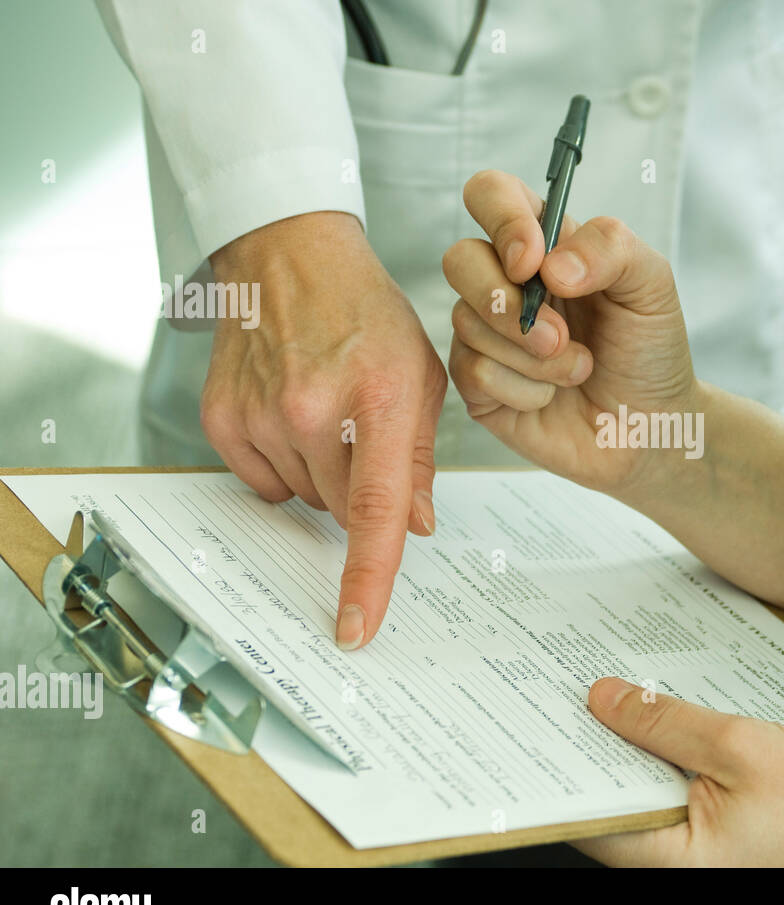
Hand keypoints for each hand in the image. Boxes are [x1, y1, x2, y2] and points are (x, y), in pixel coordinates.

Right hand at [201, 211, 446, 649]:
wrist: (290, 257)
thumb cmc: (366, 314)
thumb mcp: (421, 376)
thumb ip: (420, 459)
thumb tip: (416, 528)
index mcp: (378, 398)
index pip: (375, 510)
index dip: (368, 578)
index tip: (355, 627)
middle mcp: (313, 410)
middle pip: (343, 511)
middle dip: (361, 488)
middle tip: (362, 429)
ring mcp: (261, 414)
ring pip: (305, 498)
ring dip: (321, 473)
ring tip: (325, 408)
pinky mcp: (222, 418)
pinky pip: (263, 481)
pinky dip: (281, 462)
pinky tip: (289, 413)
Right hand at [441, 170, 698, 498]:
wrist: (652, 427)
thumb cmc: (650, 350)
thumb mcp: (652, 285)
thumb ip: (611, 248)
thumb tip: (551, 265)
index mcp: (544, 245)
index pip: (492, 196)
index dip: (501, 219)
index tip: (532, 262)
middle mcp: (508, 283)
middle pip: (459, 259)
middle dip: (505, 301)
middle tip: (558, 335)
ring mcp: (488, 334)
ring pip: (468, 322)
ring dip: (533, 355)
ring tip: (578, 368)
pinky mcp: (479, 385)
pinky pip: (474, 372)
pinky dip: (525, 389)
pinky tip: (553, 395)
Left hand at [572, 678, 783, 866]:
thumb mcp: (741, 748)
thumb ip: (666, 723)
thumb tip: (604, 700)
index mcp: (672, 863)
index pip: (591, 815)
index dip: (566, 760)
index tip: (546, 710)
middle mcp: (678, 867)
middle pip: (617, 800)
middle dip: (602, 742)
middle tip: (583, 683)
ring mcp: (701, 855)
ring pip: (649, 792)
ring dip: (639, 744)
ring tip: (626, 691)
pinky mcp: (722, 836)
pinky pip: (680, 792)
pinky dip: (672, 754)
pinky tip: (675, 716)